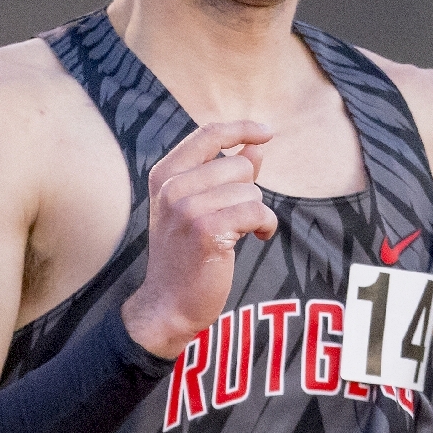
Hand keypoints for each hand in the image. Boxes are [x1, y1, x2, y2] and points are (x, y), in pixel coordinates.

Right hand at [123, 120, 278, 357]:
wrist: (168, 304)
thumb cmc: (186, 254)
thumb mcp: (197, 206)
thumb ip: (226, 173)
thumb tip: (257, 145)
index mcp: (165, 175)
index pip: (209, 134)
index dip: (242, 128)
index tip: (267, 132)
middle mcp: (172, 187)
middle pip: (239, 165)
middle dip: (248, 191)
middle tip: (235, 218)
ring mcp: (187, 208)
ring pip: (251, 190)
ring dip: (255, 212)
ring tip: (239, 232)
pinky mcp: (207, 231)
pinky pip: (257, 211)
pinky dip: (265, 225)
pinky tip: (256, 238)